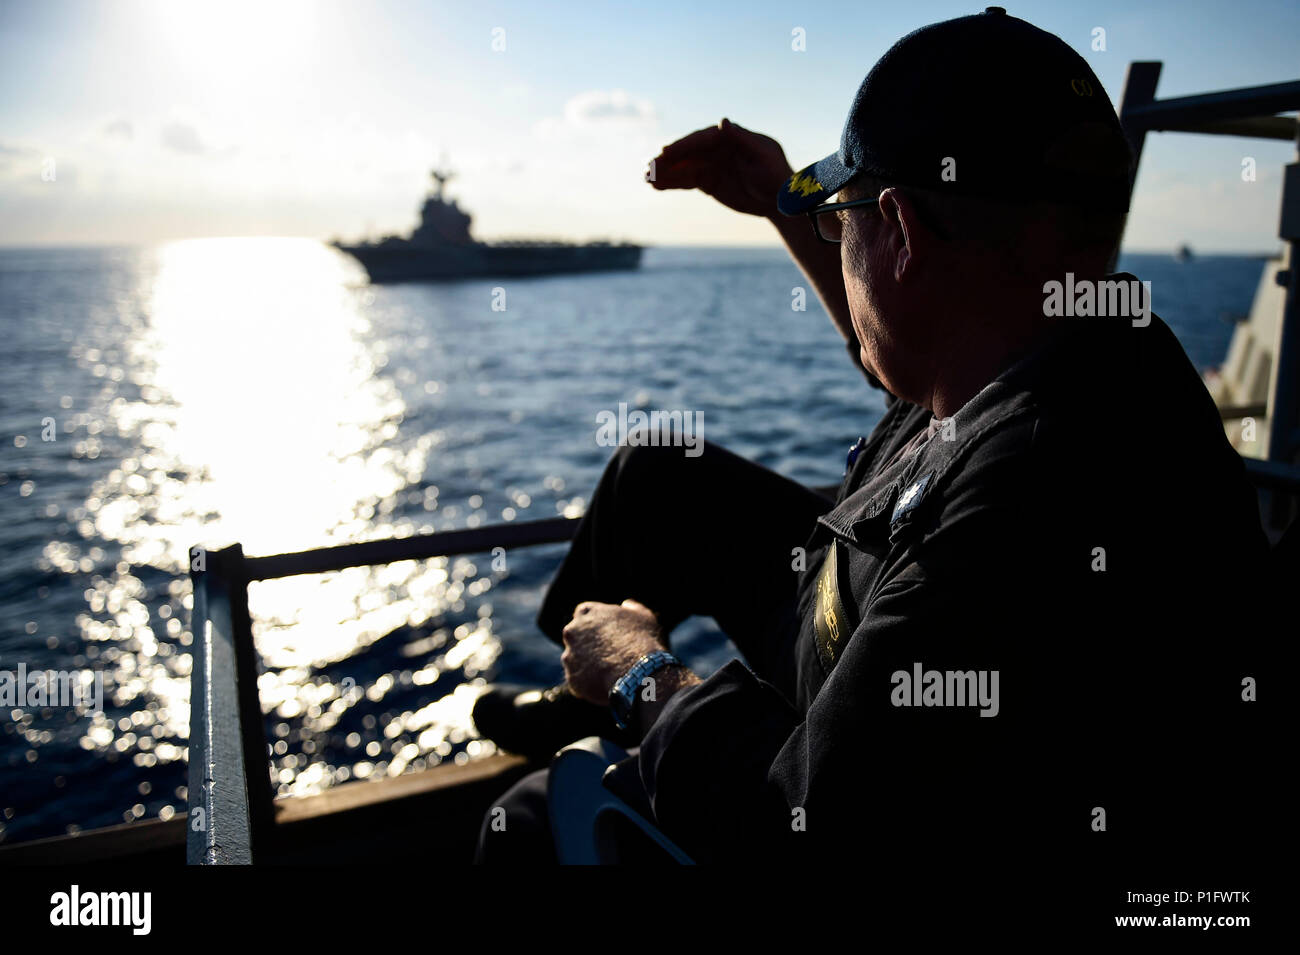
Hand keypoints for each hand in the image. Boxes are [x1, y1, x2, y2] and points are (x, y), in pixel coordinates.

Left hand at [561, 599, 666, 704]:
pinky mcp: (572, 679)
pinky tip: (607, 685)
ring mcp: (569, 656)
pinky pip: (579, 681)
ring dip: (587, 664)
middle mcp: (572, 632)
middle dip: (587, 643)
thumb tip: (627, 605)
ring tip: (610, 672)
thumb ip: (631, 607)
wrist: (637, 671)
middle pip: (575, 636)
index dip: (595, 623)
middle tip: (607, 653)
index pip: (583, 613)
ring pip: (575, 660)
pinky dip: (589, 684)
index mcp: (586, 612)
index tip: (606, 631)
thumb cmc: (642, 640)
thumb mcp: (643, 616)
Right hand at [648, 118, 793, 218]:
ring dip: (665, 172)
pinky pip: (686, 180)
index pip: (702, 139)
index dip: (684, 146)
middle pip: (689, 153)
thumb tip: (722, 122)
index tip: (666, 152)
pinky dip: (671, 183)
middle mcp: (717, 149)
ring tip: (646, 178)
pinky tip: (655, 186)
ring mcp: (711, 165)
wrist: (780, 199)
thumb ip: (743, 139)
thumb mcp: (763, 156)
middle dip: (669, 160)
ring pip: (684, 167)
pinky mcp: (708, 181)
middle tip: (649, 167)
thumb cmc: (776, 174)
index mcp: (730, 137)